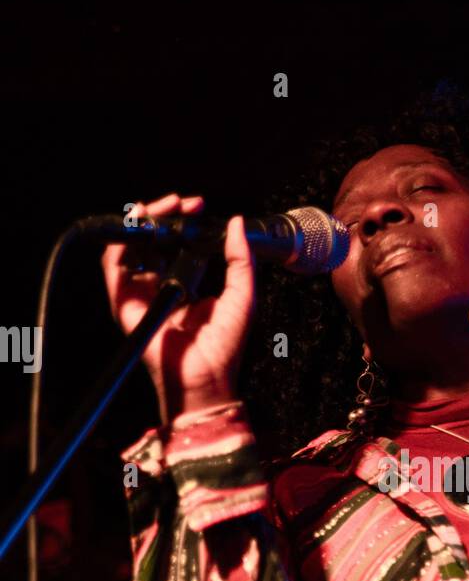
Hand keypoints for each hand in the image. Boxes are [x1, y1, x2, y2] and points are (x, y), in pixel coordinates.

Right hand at [101, 192, 254, 423]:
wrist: (206, 378)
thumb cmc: (225, 346)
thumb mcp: (242, 294)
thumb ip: (240, 259)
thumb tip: (236, 223)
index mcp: (186, 283)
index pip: (177, 243)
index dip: (184, 221)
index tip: (198, 206)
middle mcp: (160, 286)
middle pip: (152, 240)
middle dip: (164, 214)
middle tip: (180, 202)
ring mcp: (141, 294)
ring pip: (130, 247)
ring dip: (143, 222)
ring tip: (159, 208)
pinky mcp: (125, 304)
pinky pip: (114, 269)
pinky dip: (122, 244)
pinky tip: (139, 228)